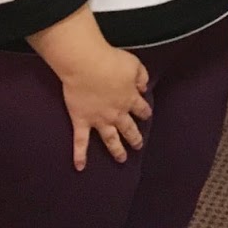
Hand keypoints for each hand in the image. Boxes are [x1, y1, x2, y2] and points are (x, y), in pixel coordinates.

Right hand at [28, 6, 153, 170]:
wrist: (86, 65)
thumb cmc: (110, 61)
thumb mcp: (134, 64)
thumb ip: (142, 76)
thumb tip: (143, 87)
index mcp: (130, 99)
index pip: (141, 108)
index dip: (145, 112)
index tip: (146, 116)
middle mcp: (117, 113)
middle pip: (128, 128)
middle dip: (135, 137)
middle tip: (138, 146)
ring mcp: (99, 120)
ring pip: (110, 139)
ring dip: (116, 150)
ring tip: (121, 159)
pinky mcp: (81, 121)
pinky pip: (81, 142)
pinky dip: (80, 155)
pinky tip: (80, 167)